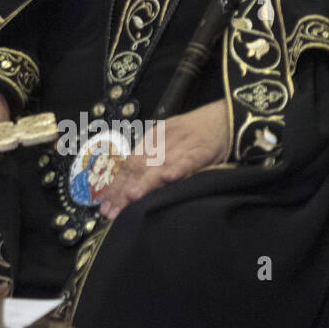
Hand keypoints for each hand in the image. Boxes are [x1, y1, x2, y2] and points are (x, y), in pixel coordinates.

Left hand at [98, 100, 230, 218]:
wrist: (223, 117)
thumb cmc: (195, 131)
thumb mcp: (169, 139)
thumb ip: (151, 156)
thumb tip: (129, 180)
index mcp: (152, 140)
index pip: (129, 164)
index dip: (115, 183)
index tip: (104, 202)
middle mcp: (162, 143)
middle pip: (138, 168)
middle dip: (122, 190)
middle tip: (110, 210)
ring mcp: (180, 147)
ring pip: (159, 166)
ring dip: (144, 183)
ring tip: (131, 196)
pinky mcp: (201, 151)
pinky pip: (188, 161)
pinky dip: (178, 169)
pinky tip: (167, 178)